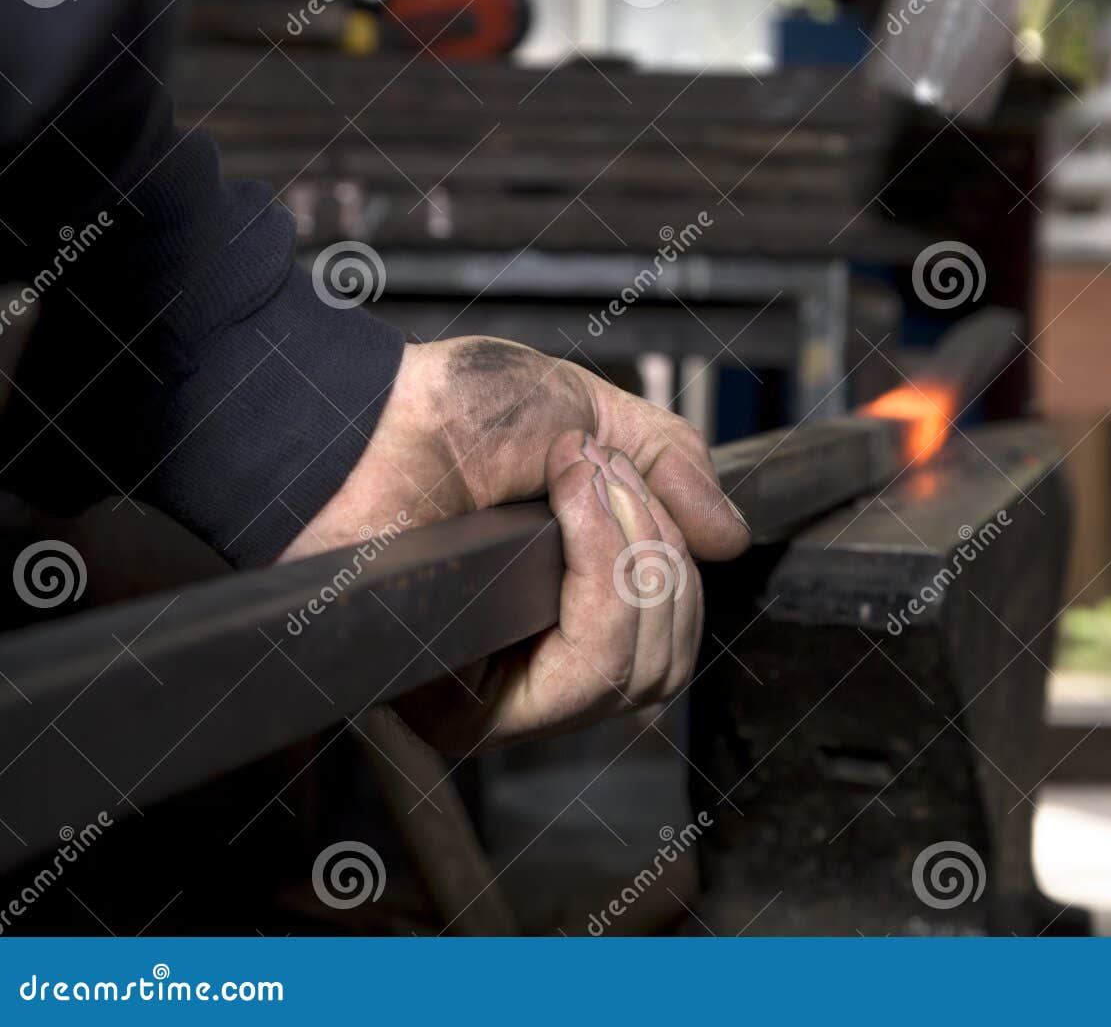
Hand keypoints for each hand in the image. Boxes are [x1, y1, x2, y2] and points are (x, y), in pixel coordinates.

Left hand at [278, 337, 750, 751]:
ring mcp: (503, 695)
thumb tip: (733, 540)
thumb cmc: (450, 413)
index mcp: (563, 610)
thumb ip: (671, 471)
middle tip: (605, 472)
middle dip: (658, 551)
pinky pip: (590, 673)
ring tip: (582, 480)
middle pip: (666, 664)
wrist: (367, 412)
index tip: (634, 478)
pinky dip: (604, 578)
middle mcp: (535, 665)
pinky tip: (571, 509)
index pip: (668, 641)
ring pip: (636, 673)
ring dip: (631, 557)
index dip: (674, 563)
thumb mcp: (592, 416)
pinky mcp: (468, 707)